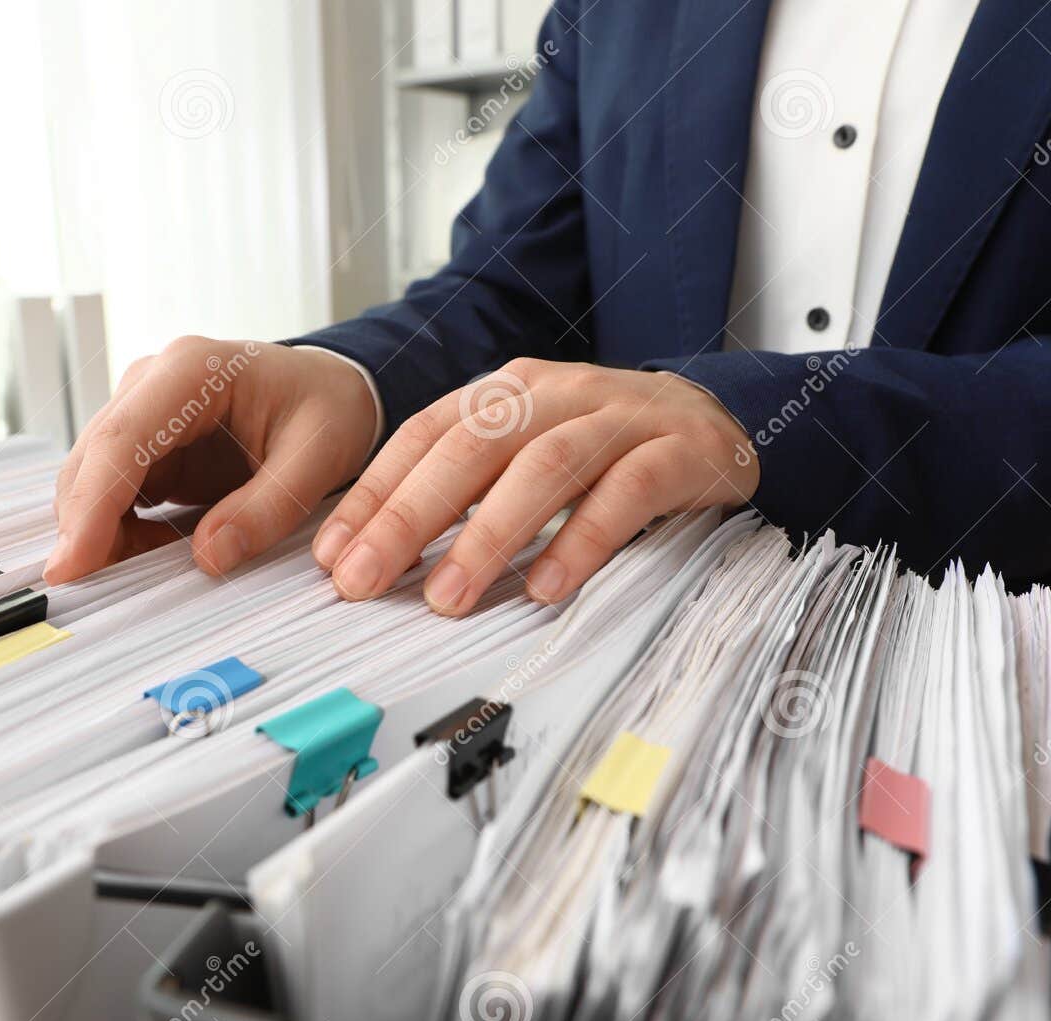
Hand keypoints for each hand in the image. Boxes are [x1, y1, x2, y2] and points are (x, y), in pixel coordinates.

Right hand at [44, 338, 377, 583]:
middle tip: (88, 590)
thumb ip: (266, 508)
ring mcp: (143, 411)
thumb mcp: (316, 459)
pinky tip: (153, 553)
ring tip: (142, 572)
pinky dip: (119, 530)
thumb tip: (207, 558)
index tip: (71, 563)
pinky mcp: (146, 443)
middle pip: (92, 459)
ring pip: (91, 478)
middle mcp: (153, 382)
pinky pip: (112, 492)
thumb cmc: (327, 409)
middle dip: (83, 528)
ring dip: (101, 532)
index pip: (122, 438)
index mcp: (192, 370)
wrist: (330, 389)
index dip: (91, 504)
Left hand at [311, 360, 759, 614]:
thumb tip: (371, 553)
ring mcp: (621, 419)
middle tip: (367, 579)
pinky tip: (548, 586)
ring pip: (545, 466)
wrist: (718, 421)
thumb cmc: (603, 450)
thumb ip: (461, 489)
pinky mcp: (680, 452)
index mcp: (508, 392)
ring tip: (450, 597)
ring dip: (489, 535)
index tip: (333, 555)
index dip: (374, 494)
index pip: (424, 436)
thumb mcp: (524, 453)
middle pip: (472, 447)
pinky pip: (626, 493)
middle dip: (410, 517)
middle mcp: (557, 394)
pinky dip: (583, 539)